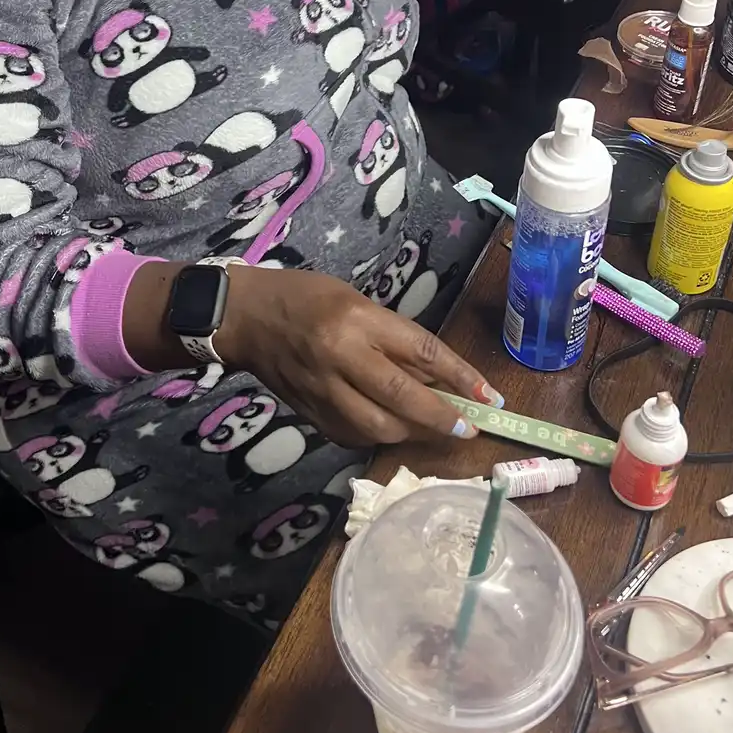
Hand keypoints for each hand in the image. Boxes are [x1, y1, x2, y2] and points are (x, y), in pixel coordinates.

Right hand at [213, 266, 501, 447]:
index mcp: (357, 319)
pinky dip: (377, 435)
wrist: (244, 316)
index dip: (460, 377)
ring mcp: (323, 390)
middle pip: (403, 398)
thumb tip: (436, 378)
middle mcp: (341, 356)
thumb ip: (393, 339)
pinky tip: (386, 425)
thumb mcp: (356, 302)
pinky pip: (353, 435)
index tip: (488, 397)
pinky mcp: (309, 414)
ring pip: (379, 428)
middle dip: (442, 417)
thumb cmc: (306, 296)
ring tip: (426, 425)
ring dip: (411, 432)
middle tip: (467, 427)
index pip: (421, 352)